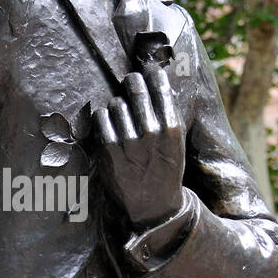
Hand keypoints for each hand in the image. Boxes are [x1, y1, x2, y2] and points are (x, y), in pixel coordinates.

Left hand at [93, 67, 185, 228]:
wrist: (155, 206)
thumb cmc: (165, 167)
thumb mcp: (176, 141)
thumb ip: (168, 113)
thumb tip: (156, 79)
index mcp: (171, 127)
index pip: (159, 85)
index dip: (150, 73)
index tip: (146, 71)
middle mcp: (151, 132)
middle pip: (135, 89)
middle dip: (131, 82)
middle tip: (129, 83)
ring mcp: (129, 142)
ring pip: (116, 103)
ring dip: (117, 105)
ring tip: (121, 114)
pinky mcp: (109, 151)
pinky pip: (101, 118)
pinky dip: (102, 117)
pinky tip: (108, 123)